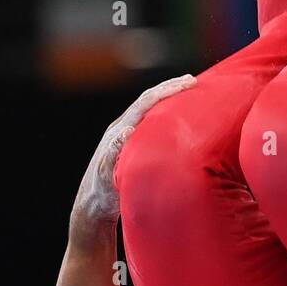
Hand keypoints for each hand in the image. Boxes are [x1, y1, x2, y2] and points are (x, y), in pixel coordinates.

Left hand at [71, 74, 196, 227]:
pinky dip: (166, 115)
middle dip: (170, 88)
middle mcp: (122, 128)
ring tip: (189, 91)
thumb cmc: (101, 193)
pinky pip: (152, 125)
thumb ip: (113, 152)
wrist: (93, 205)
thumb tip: (126, 130)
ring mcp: (127, 136)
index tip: (187, 84)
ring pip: (150, 110)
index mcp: (118, 131)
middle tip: (192, 80)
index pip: (145, 103)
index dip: (166, 91)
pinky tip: (178, 117)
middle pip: (148, 100)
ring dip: (168, 99)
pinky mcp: (133, 146)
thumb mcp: (106, 174)